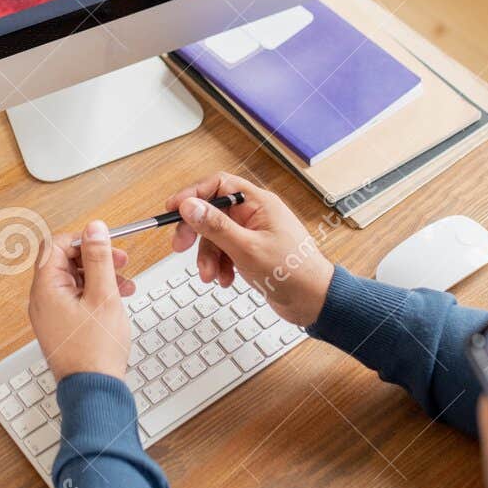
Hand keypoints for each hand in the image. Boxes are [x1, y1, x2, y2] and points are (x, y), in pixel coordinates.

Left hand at [28, 220, 133, 381]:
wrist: (94, 390)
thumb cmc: (96, 351)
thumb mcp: (104, 296)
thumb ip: (99, 259)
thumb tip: (94, 229)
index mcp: (46, 289)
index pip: (56, 246)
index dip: (83, 240)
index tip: (106, 243)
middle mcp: (43, 300)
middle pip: (65, 262)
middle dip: (95, 258)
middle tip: (121, 261)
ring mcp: (51, 315)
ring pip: (74, 280)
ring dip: (100, 276)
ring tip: (124, 285)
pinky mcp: (62, 326)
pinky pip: (76, 299)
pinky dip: (96, 294)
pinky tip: (116, 300)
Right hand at [166, 173, 333, 327]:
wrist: (313, 301)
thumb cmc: (292, 272)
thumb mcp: (246, 248)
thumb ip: (215, 226)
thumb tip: (190, 205)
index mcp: (259, 203)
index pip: (218, 185)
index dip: (193, 195)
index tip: (173, 210)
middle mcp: (255, 214)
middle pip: (213, 212)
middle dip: (196, 232)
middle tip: (180, 247)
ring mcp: (254, 233)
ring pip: (217, 236)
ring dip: (209, 256)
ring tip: (211, 276)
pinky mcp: (252, 251)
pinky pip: (226, 251)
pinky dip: (220, 264)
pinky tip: (225, 279)